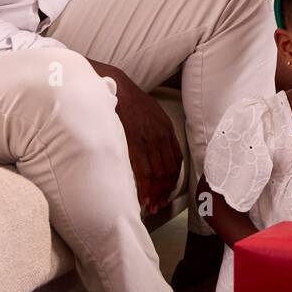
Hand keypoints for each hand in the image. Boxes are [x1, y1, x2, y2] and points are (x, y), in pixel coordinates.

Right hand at [87, 59, 181, 214]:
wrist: (115, 85)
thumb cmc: (129, 101)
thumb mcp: (151, 114)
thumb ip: (156, 133)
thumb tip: (154, 154)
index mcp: (166, 129)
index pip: (176, 161)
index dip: (172, 180)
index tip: (167, 194)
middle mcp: (161, 135)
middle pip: (168, 170)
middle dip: (164, 191)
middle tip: (159, 206)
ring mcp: (148, 138)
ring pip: (158, 172)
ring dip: (155, 192)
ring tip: (151, 206)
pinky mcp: (134, 140)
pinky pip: (143, 169)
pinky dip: (144, 186)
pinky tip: (142, 196)